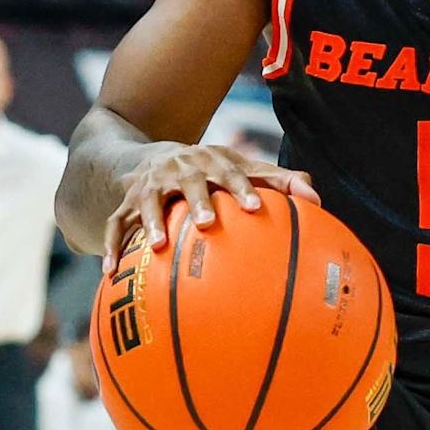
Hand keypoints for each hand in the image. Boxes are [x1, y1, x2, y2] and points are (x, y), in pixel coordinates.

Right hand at [110, 142, 302, 264]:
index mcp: (208, 161)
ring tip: (158, 246)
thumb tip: (319, 200)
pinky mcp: (124, 203)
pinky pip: (113, 225)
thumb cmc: (210, 171)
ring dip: (150, 222)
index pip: (227, 171)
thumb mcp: (240, 169)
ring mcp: (148, 186)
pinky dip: (110, 246)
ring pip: (146, 203)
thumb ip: (280, 182)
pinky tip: (111, 273)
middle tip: (206, 223)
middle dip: (196, 200)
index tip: (254, 208)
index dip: (240, 187)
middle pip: (187, 182)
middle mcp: (177, 169)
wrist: (150, 156)